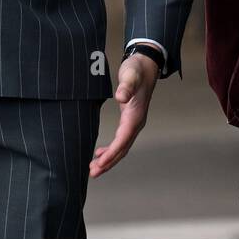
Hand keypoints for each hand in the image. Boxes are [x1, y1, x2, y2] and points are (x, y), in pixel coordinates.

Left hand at [90, 52, 158, 177]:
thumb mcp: (130, 75)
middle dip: (109, 162)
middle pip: (122, 149)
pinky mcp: (130, 119)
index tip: (99, 164)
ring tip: (94, 168)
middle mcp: (136, 122)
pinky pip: (121, 140)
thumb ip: (126, 86)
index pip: (122, 140)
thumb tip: (120, 97)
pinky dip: (111, 150)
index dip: (111, 153)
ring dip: (109, 159)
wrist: (146, 65)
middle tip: (93, 173)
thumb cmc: (136, 70)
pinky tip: (100, 154)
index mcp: (135, 116)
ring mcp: (134, 122)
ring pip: (122, 147)